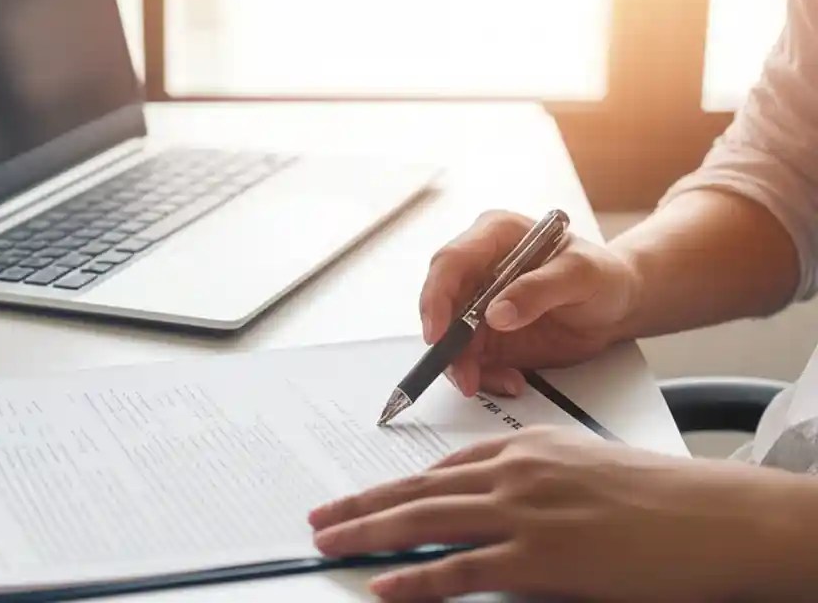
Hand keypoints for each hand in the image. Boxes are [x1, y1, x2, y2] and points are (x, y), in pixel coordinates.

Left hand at [309, 428, 817, 600]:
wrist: (714, 516)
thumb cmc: (659, 497)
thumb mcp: (584, 466)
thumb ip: (533, 477)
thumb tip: (493, 501)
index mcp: (525, 448)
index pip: (440, 470)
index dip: (393, 487)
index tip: (362, 498)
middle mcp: (513, 473)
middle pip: (416, 490)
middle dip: (360, 505)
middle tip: (319, 519)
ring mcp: (522, 513)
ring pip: (423, 521)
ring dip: (366, 533)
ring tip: (327, 544)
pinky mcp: (537, 557)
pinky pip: (459, 569)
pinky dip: (414, 578)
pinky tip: (382, 584)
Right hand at [419, 210, 641, 397]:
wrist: (616, 305)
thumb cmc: (603, 276)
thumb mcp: (581, 275)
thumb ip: (539, 290)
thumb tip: (495, 313)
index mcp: (495, 235)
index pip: (450, 262)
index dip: (436, 296)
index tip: (438, 332)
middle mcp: (479, 267)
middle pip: (442, 304)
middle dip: (448, 343)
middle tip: (464, 374)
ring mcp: (479, 302)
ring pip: (451, 337)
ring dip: (466, 366)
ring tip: (503, 381)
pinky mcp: (486, 333)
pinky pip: (470, 359)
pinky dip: (485, 375)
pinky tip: (513, 380)